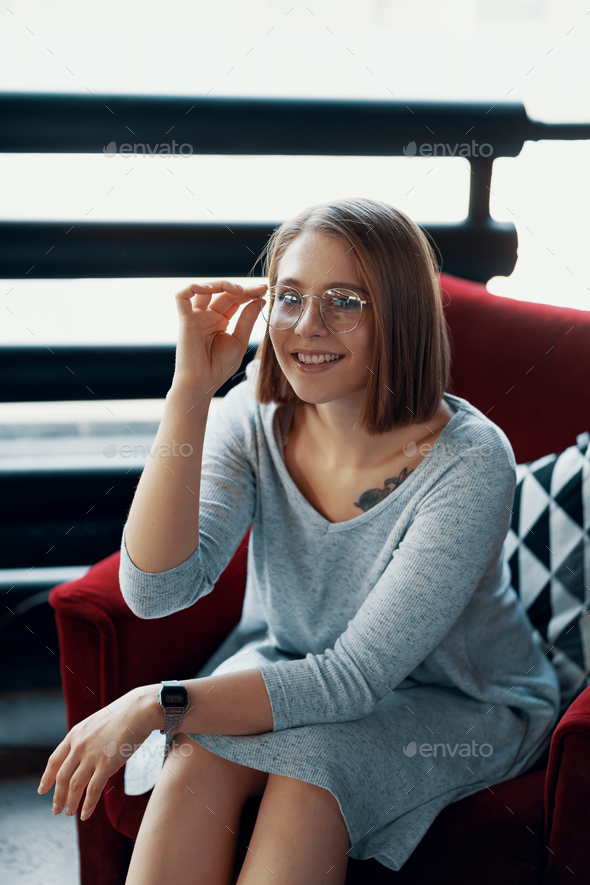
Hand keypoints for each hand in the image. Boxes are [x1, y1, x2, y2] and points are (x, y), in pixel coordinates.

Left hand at [38, 686, 160, 820]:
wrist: (138, 710)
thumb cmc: (122, 715)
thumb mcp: (95, 725)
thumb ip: (87, 741)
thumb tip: (88, 760)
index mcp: (74, 735)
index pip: (54, 761)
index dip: (46, 777)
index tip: (42, 790)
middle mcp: (79, 746)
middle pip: (61, 777)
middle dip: (57, 797)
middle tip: (56, 810)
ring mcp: (92, 755)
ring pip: (75, 786)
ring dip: (71, 803)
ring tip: (70, 814)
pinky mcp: (106, 764)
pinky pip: (93, 790)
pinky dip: (88, 805)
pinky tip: (85, 814)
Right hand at [172, 279, 267, 394]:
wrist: (202, 384)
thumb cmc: (219, 367)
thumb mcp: (239, 341)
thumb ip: (247, 319)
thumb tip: (259, 300)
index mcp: (221, 321)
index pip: (235, 300)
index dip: (249, 293)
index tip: (264, 290)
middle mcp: (207, 316)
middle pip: (223, 293)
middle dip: (241, 289)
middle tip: (258, 289)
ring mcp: (196, 317)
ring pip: (204, 289)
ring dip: (221, 284)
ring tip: (238, 289)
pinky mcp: (184, 320)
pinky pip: (182, 296)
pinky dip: (193, 286)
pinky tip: (210, 288)